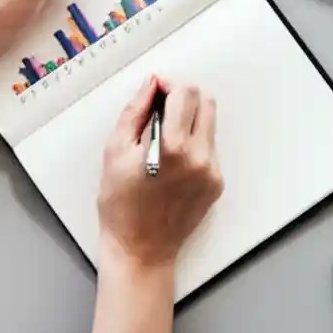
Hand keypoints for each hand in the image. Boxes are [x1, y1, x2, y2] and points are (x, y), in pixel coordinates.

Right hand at [98, 76, 222, 271]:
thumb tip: (152, 84)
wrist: (141, 249)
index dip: (169, 84)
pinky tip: (172, 160)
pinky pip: (210, 147)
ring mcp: (213, 170)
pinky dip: (194, 143)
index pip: (185, 93)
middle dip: (183, 97)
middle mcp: (200, 156)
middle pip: (205, 102)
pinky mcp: (218, 182)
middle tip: (161, 109)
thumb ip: (135, 112)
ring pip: (210, 123)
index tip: (156, 89)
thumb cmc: (121, 204)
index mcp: (173, 147)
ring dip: (190, 119)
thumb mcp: (115, 152)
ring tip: (164, 137)